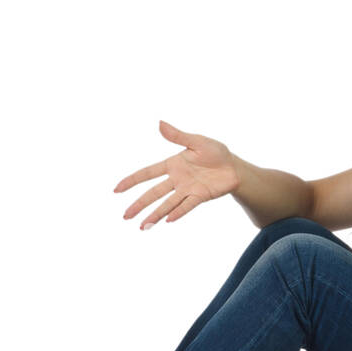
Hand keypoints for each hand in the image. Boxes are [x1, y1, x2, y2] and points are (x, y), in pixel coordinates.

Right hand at [115, 120, 241, 228]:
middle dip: (139, 204)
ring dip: (155, 215)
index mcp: (173, 165)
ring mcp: (188, 189)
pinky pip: (187, 205)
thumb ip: (178, 136)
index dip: (132, 180)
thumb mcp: (197, 141)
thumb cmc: (216, 153)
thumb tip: (159, 123)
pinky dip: (178, 212)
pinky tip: (167, 221)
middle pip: (154, 193)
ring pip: (167, 204)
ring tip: (142, 227)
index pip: (148, 173)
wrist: (235, 167)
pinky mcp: (200, 196)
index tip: (116, 190)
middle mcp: (177, 179)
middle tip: (125, 216)